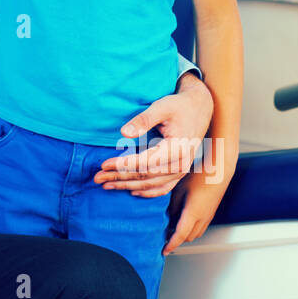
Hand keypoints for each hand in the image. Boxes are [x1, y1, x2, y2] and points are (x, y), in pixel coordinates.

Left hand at [94, 73, 212, 196]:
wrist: (200, 109)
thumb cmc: (179, 106)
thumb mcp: (162, 107)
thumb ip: (143, 119)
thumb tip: (124, 133)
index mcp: (177, 148)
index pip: (145, 162)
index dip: (123, 165)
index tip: (103, 164)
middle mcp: (181, 163)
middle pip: (145, 176)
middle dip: (119, 177)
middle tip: (97, 178)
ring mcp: (182, 170)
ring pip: (151, 184)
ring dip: (128, 186)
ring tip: (107, 185)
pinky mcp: (180, 172)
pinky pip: (163, 188)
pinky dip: (147, 191)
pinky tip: (132, 191)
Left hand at [162, 163, 234, 253]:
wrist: (218, 172)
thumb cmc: (200, 177)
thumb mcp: (179, 189)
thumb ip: (173, 206)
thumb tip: (168, 216)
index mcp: (193, 213)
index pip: (180, 235)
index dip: (171, 244)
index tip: (164, 251)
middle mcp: (202, 218)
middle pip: (188, 237)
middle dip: (176, 239)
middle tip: (164, 235)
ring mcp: (208, 216)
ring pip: (195, 233)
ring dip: (184, 234)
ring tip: (172, 228)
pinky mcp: (211, 212)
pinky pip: (200, 227)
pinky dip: (191, 229)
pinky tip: (183, 219)